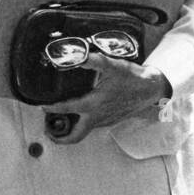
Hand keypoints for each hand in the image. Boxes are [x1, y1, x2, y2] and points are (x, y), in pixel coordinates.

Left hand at [44, 52, 171, 143]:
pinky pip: (93, 126)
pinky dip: (82, 123)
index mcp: (94, 105)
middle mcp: (98, 117)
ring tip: (58, 120)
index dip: (52, 109)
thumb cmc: (132, 78)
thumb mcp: (113, 66)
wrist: (152, 88)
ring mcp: (105, 121)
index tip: (41, 107)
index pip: (67, 109)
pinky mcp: (111, 121)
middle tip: (48, 132)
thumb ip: (94, 60)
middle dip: (60, 138)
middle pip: (76, 136)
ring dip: (70, 129)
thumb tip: (78, 55)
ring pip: (84, 131)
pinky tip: (79, 113)